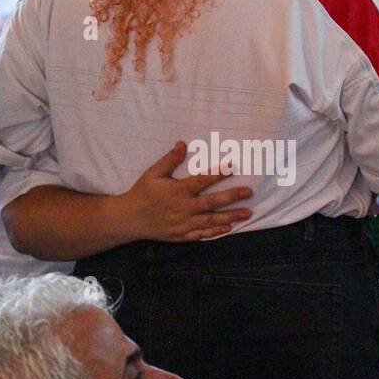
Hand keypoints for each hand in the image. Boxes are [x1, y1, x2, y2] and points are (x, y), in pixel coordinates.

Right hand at [121, 142, 252, 241]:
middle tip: (249, 192)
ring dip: (230, 216)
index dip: (218, 173)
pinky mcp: (181, 235)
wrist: (129, 219)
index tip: (233, 166)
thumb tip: (182, 143)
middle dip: (232, 197)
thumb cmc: (142, 193)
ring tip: (247, 213)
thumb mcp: (153, 173)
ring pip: (211, 220)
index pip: (201, 181)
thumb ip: (169, 160)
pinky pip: (201, 234)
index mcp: (177, 190)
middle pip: (212, 202)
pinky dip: (215, 232)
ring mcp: (183, 223)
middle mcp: (183, 207)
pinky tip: (229, 228)